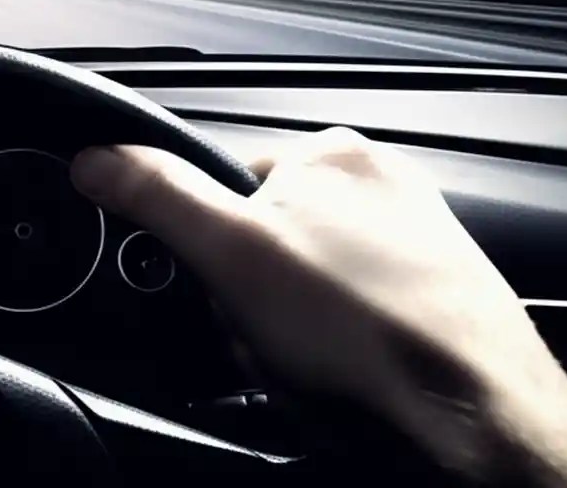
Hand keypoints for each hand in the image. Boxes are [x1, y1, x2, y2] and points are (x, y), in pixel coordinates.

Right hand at [71, 128, 566, 485]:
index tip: (225, 287)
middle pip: (261, 245)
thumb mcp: (231, 251)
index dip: (211, 250)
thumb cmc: (365, 326)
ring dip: (285, 334)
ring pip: (300, 292)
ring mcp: (409, 246)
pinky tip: (341, 374)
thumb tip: (96, 160)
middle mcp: (379, 188)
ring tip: (310, 364)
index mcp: (331, 154)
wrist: (470, 410)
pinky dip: (332, 351)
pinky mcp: (428, 299)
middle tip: (267, 336)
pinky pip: (345, 322)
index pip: (227, 188)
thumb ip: (157, 197)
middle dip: (248, 300)